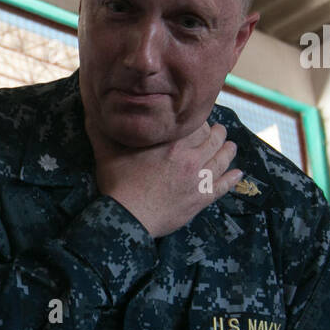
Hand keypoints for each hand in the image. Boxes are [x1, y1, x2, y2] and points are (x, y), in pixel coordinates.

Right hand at [94, 122, 241, 238]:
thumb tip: (91, 111)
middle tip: (218, 131)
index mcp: (171, 143)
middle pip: (213, 138)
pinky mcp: (201, 199)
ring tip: (231, 146)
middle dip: (217, 133)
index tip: (199, 118)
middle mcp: (189, 158)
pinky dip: (233, 178)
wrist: (128, 218)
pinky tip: (238, 173)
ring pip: (222, 159)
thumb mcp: (106, 153)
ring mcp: (198, 179)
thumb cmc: (117, 185)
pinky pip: (224, 186)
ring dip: (228, 150)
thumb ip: (101, 130)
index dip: (200, 119)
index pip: (196, 123)